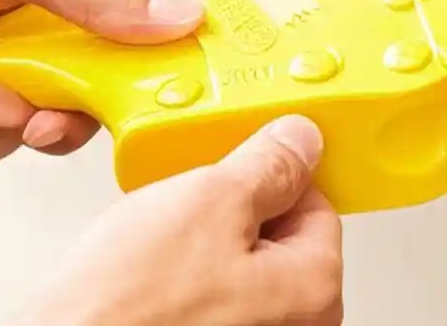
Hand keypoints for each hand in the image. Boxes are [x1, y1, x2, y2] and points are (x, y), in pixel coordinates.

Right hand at [23, 116, 343, 325]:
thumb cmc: (128, 305)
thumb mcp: (208, 200)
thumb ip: (268, 165)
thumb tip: (300, 142)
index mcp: (312, 292)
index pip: (319, 206)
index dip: (274, 173)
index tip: (240, 160)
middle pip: (281, 238)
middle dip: (236, 210)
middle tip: (191, 201)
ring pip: (241, 265)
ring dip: (204, 240)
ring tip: (161, 239)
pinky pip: (210, 293)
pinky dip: (184, 272)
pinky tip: (150, 266)